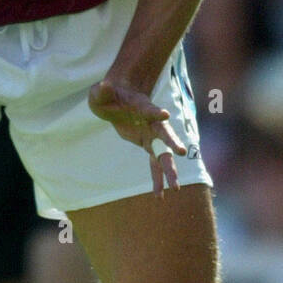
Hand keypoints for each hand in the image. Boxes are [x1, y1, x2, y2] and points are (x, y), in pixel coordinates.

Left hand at [87, 77, 185, 196]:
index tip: (164, 114)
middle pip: (165, 134)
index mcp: (143, 107)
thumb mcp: (102, 92)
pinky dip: (157, 179)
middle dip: (172, 142)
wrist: (116, 98)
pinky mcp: (147, 145)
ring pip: (163, 155)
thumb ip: (103, 91)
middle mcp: (152, 122)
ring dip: (169, 171)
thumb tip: (103, 86)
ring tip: (175, 189)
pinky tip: (160, 196)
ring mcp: (151, 135)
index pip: (150, 110)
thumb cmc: (109, 93)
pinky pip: (154, 165)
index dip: (156, 112)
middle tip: (180, 151)